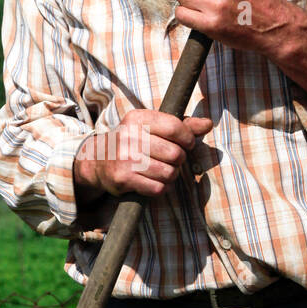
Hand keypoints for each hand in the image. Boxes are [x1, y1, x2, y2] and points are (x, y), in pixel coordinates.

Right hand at [74, 108, 212, 199]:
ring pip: (169, 173)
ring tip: (162, 172)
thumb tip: (208, 124)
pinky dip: (162, 188)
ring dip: (171, 176)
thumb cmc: (134, 141)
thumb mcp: (152, 126)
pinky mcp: (123, 178)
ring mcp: (125, 158)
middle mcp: (129, 136)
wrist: (98, 160)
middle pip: (175, 153)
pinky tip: (155, 182)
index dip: (188, 139)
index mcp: (138, 119)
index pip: (175, 127)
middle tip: (171, 161)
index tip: (187, 144)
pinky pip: (158, 188)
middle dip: (179, 160)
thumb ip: (182, 125)